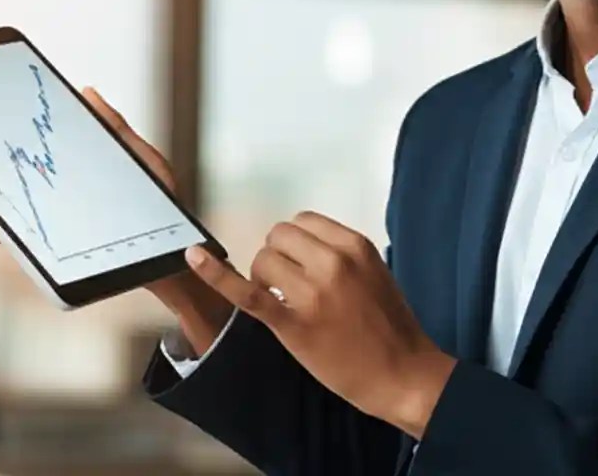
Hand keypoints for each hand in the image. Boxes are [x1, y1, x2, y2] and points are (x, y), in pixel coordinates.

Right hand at [0, 87, 230, 353]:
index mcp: (79, 176)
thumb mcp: (143, 162)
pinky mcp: (64, 254)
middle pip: (18, 185)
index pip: (39, 156)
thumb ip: (115, 131)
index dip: (14, 141)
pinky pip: (25, 245)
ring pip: (13, 215)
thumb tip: (86, 92)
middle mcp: (64, 203)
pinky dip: (2, 234)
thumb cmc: (162, 208)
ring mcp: (62, 229)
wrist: (179, 258)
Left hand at [184, 211, 455, 438]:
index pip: (303, 222)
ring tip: (283, 302)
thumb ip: (341, 256)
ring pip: (264, 259)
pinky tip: (194, 259)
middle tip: (288, 286)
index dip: (294, 243)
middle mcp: (333, 262)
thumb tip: (302, 249)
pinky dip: (216, 274)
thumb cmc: (391, 328)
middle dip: (277, 257)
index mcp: (355, 246)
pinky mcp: (293, 324)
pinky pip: (247, 291)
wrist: (404, 375)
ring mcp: (312, 292)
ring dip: (264, 277)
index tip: (299, 265)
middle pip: (278, 235)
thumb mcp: (374, 274)